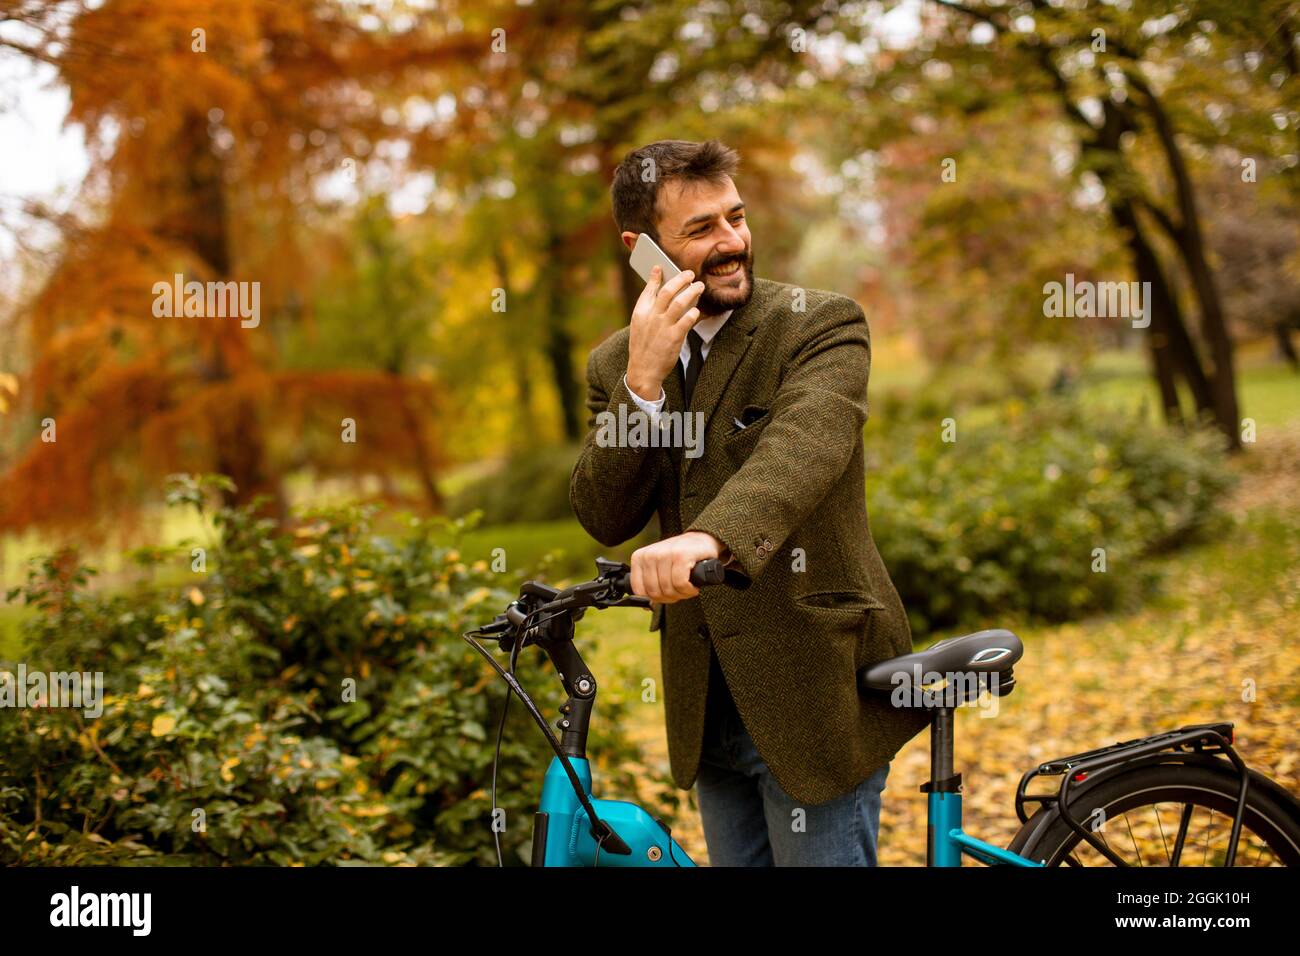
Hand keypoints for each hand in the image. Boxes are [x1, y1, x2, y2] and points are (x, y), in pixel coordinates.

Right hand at [626, 264, 705, 399]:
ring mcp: (663, 327)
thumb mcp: (639, 325)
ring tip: (699, 286)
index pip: (649, 289)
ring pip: (680, 302)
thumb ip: (648, 308)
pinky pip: (687, 320)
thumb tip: (656, 291)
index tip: (662, 266)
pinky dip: (693, 313)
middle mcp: (651, 317)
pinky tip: (697, 310)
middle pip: (668, 291)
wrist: (643, 371)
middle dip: (681, 279)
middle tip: (690, 274)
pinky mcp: (674, 338)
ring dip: (692, 292)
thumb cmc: (643, 346)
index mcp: (641, 312)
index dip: (656, 276)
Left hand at [630, 531, 722, 603]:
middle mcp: (650, 554)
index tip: (667, 595)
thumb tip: (646, 606)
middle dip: (670, 598)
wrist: (702, 539)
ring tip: (688, 587)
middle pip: (655, 593)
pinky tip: (693, 586)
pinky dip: (689, 590)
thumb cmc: (680, 557)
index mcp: (640, 558)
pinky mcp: (681, 555)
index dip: (655, 600)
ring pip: (668, 589)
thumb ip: (649, 584)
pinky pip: (681, 584)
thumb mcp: (659, 568)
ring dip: (682, 594)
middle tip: (681, 591)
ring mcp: (665, 554)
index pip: (639, 591)